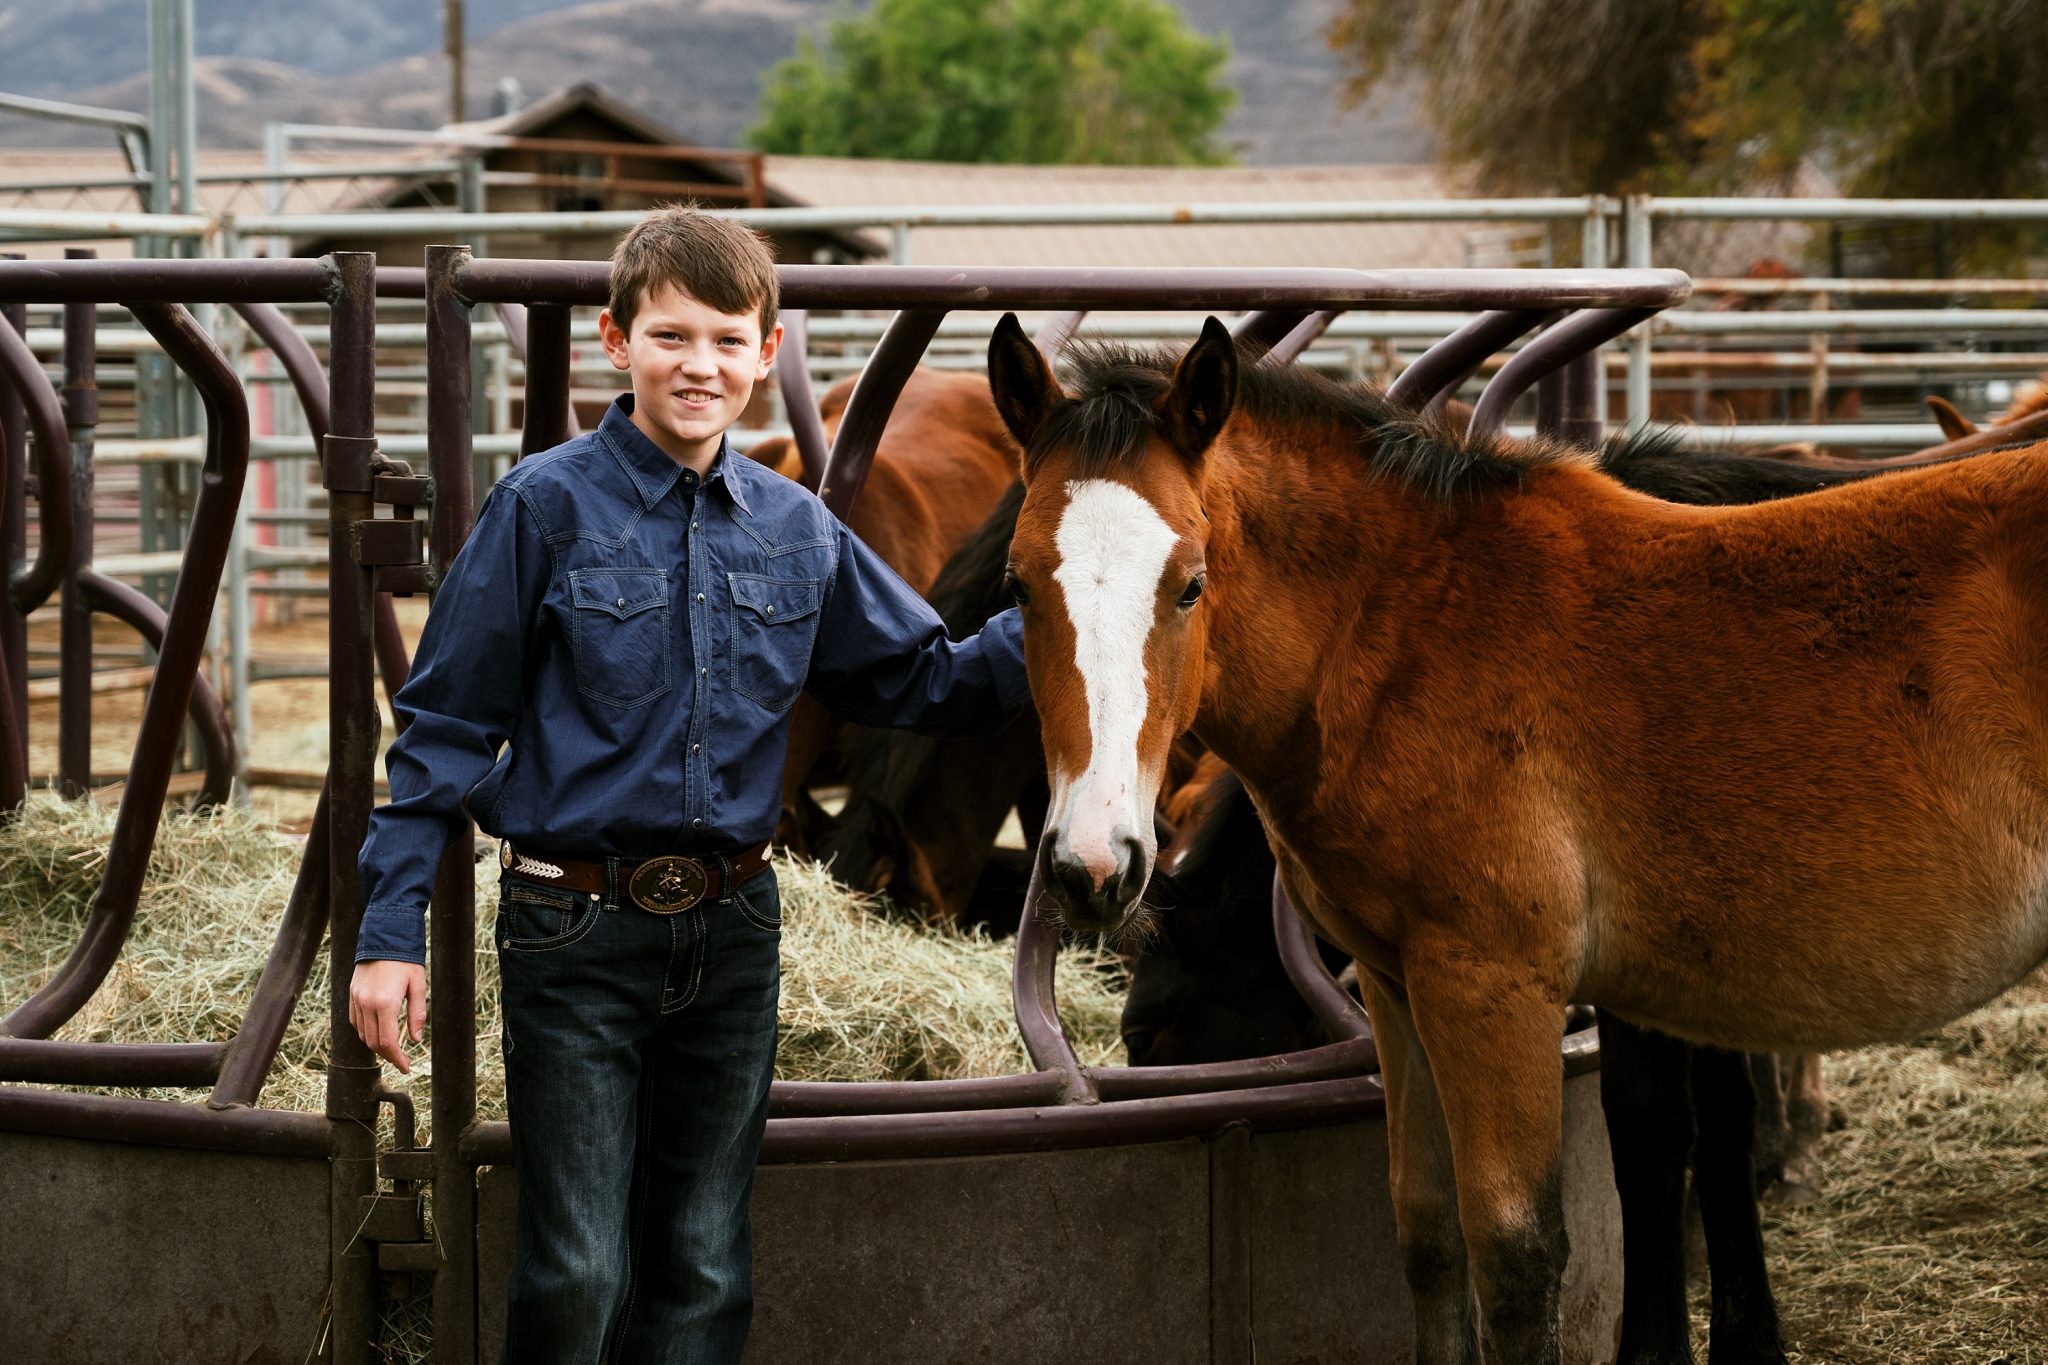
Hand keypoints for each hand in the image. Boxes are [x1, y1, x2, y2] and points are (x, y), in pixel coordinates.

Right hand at [349, 959, 428, 1073]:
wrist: (384, 937)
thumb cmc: (405, 960)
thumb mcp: (418, 985)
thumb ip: (417, 1014)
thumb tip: (416, 1039)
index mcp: (385, 1003)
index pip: (388, 1042)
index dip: (397, 1058)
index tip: (405, 1067)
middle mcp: (367, 1004)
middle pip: (373, 1043)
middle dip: (388, 1055)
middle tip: (400, 1061)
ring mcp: (356, 1000)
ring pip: (362, 1034)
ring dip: (376, 1045)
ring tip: (391, 1049)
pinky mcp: (352, 995)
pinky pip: (355, 1022)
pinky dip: (365, 1032)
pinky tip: (377, 1033)